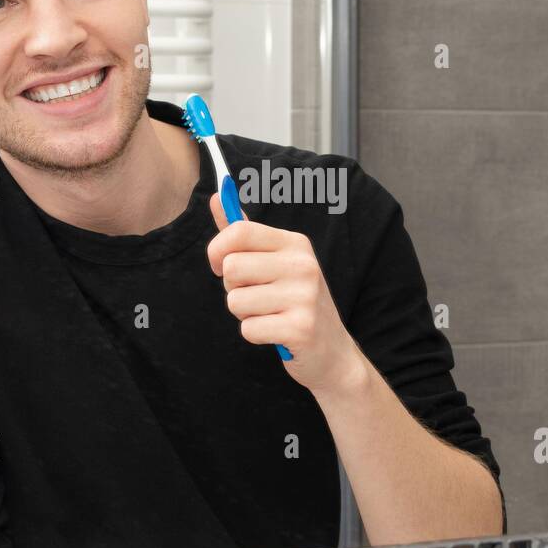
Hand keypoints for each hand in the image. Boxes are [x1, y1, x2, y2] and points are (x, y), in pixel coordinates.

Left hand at [206, 192, 366, 396]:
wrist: (331, 351)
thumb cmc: (295, 302)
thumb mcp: (275, 262)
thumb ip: (243, 233)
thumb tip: (216, 196)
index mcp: (295, 243)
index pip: (239, 231)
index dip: (217, 251)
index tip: (221, 265)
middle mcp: (303, 265)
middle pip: (231, 268)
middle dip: (233, 288)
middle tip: (257, 297)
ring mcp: (304, 296)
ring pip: (235, 301)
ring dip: (245, 314)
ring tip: (270, 315)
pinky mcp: (300, 328)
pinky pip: (248, 328)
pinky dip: (256, 334)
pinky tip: (277, 332)